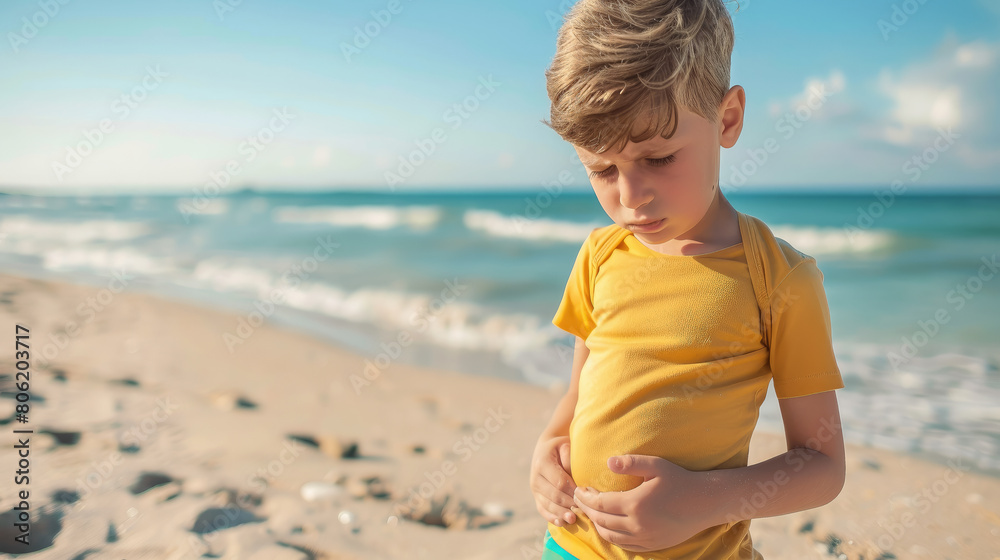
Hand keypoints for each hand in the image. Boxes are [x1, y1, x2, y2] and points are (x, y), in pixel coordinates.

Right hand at [529, 435, 578, 526]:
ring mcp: (534, 489)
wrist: (546, 449)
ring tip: (573, 520)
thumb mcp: (566, 446)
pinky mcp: (536, 497)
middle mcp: (535, 477)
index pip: (559, 482)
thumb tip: (576, 478)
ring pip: (548, 505)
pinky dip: (552, 517)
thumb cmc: (561, 447)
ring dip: (561, 513)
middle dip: (569, 504)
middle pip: (554, 495)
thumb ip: (570, 460)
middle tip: (584, 510)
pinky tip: (561, 522)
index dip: (573, 491)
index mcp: (542, 463)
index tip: (586, 496)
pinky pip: (542, 510)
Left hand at [572, 454, 719, 551]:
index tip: (579, 489)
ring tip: (592, 512)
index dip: (586, 498)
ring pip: (610, 536)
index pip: (600, 504)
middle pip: (601, 520)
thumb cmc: (680, 480)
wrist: (705, 502)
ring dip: (597, 524)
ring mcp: (645, 538)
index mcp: (635, 504)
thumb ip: (631, 462)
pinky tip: (608, 526)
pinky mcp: (652, 545)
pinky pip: (624, 545)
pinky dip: (611, 536)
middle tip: (580, 500)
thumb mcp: (656, 465)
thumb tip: (607, 462)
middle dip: (587, 510)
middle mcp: (637, 525)